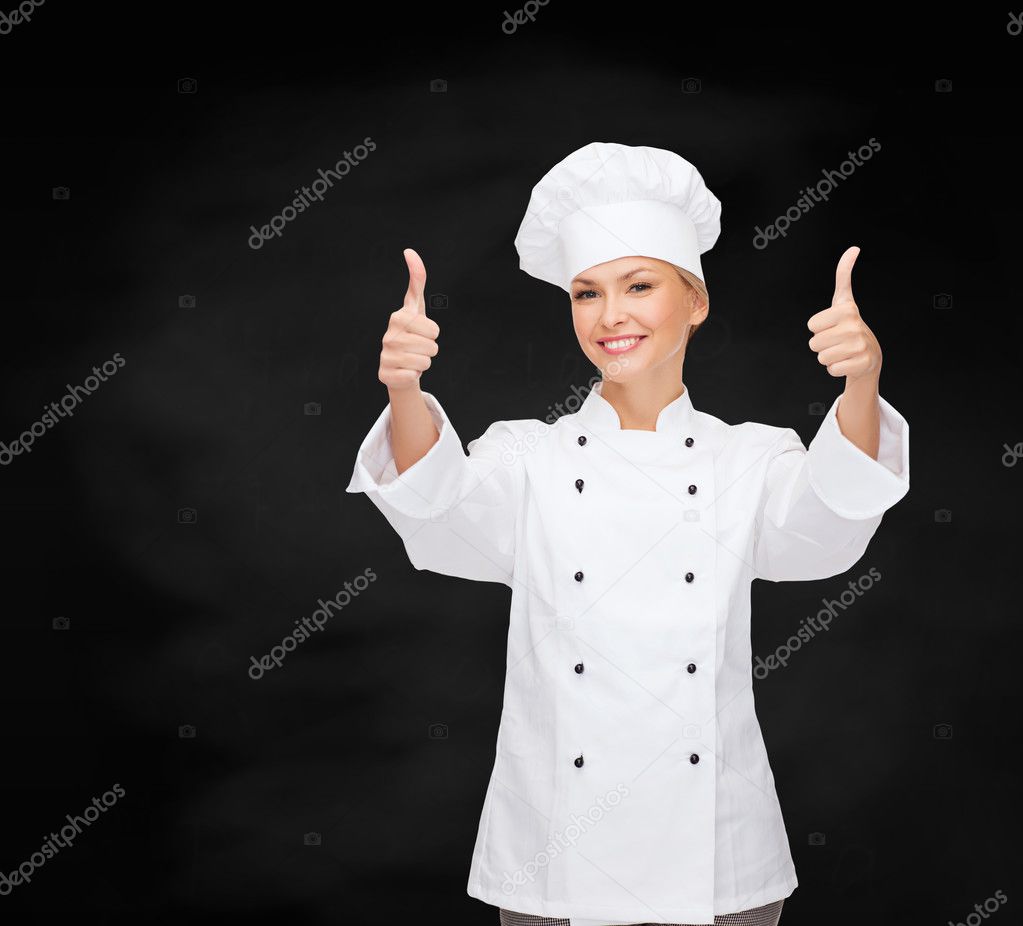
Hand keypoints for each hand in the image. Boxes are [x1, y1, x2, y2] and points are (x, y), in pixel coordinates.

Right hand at [378, 248, 439, 391]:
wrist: (399, 365)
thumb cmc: (411, 333)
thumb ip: (417, 280)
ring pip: (425, 362)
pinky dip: (413, 375)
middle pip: (433, 346)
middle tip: (418, 347)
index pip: (434, 329)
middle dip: (430, 348)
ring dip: (423, 362)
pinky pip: (414, 376)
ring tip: (412, 358)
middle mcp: (389, 335)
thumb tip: (409, 251)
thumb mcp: (416, 307)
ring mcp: (385, 355)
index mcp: (399, 317)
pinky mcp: (385, 374)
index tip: (419, 329)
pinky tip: (404, 370)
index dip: (432, 332)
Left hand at [806, 246, 881, 381]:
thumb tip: (853, 248)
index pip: (811, 325)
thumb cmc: (849, 325)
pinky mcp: (861, 363)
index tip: (833, 325)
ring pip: (821, 357)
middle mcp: (854, 326)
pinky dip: (836, 369)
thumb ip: (843, 274)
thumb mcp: (844, 300)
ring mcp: (859, 345)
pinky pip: (831, 369)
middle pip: (814, 343)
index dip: (819, 328)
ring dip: (828, 357)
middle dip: (822, 344)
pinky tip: (847, 362)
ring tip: (842, 351)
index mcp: (846, 310)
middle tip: (837, 341)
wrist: (869, 354)